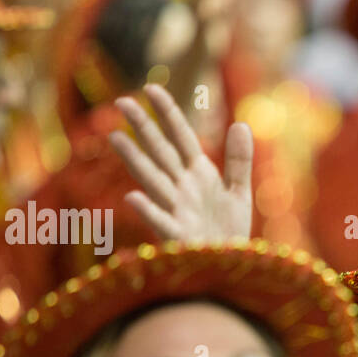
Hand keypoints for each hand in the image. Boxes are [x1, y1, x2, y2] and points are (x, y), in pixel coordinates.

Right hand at [109, 82, 253, 242]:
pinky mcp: (178, 236)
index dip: (167, 113)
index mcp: (198, 174)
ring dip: (135, 160)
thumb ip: (239, 160)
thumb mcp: (239, 192)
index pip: (180, 137)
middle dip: (143, 128)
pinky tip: (132, 197)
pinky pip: (161, 222)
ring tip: (115, 138)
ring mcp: (177, 210)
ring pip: (153, 181)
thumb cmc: (230, 232)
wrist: (232, 268)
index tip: (151, 88)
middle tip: (122, 102)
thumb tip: (242, 124)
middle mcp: (182, 188)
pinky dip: (148, 211)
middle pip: (160, 152)